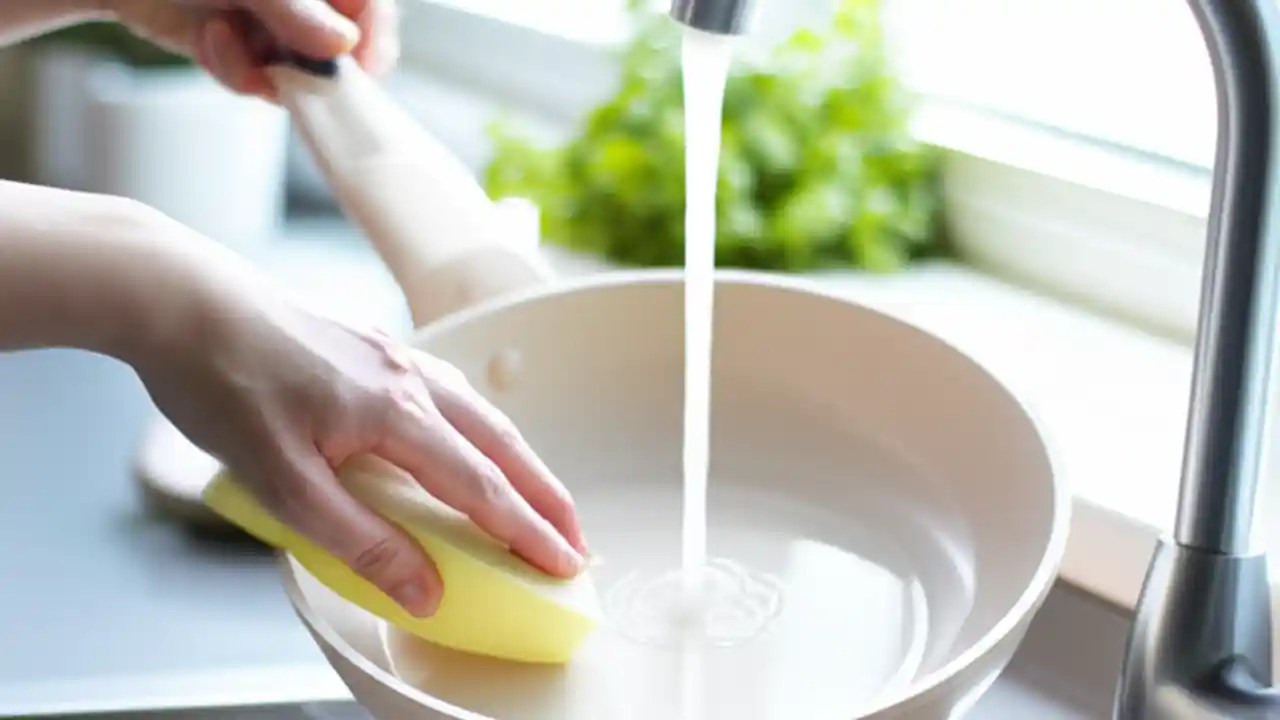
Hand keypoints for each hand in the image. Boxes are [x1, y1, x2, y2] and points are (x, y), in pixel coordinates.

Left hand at [104, 0, 398, 97]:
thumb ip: (293, 7)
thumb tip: (342, 45)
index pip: (373, 7)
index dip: (375, 38)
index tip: (361, 69)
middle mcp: (305, 2)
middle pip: (344, 47)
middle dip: (310, 64)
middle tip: (287, 70)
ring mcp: (275, 25)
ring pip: (301, 73)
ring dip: (262, 66)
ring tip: (223, 36)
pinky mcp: (244, 51)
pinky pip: (261, 81)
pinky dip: (236, 71)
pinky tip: (211, 40)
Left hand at [133, 226, 586, 617]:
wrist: (184, 300)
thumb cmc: (222, 384)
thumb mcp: (282, 483)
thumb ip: (359, 540)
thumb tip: (426, 589)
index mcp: (394, 414)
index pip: (481, 487)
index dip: (527, 532)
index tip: (564, 564)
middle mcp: (409, 378)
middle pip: (502, 443)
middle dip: (546, 495)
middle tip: (576, 537)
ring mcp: (393, 354)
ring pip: (480, 412)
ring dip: (518, 458)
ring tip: (536, 493)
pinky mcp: (371, 344)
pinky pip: (448, 389)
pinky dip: (478, 423)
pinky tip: (465, 433)